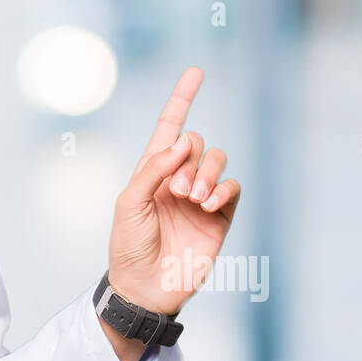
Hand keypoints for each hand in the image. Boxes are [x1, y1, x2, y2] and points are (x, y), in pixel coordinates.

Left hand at [105, 66, 240, 316]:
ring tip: (194, 201)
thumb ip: (154, 169)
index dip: (182, 98)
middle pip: (196, 142)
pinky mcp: (220, 218)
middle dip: (189, 160)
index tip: (196, 72)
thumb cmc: (128, 245)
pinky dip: (224, 190)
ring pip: (217, 161)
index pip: (169, 126)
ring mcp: (200, 197)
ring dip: (207, 175)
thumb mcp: (130, 203)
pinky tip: (210, 205)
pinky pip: (233, 189)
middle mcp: (178, 178)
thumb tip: (182, 143)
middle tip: (178, 192)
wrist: (145, 288)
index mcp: (152, 169)